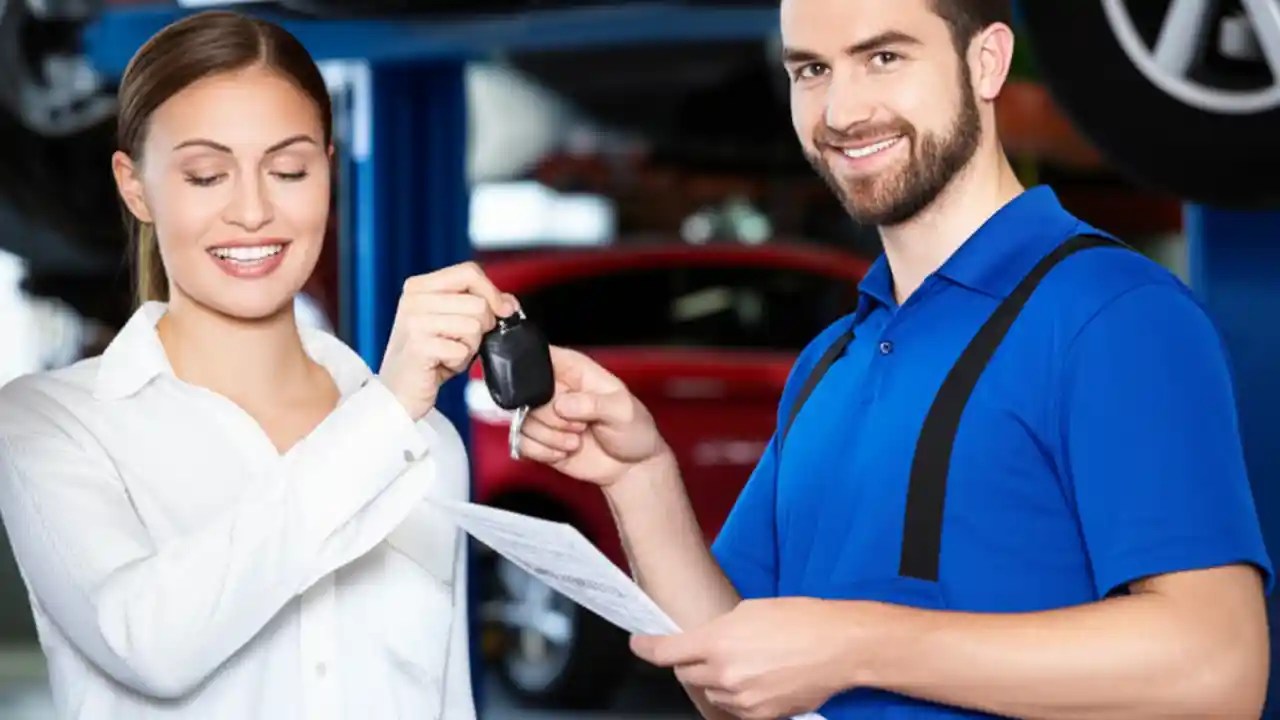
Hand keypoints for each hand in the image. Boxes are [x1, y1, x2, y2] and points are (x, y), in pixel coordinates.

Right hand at [379, 262, 515, 419]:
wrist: (399, 391)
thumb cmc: (428, 357)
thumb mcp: (453, 323)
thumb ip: (479, 304)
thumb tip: (508, 302)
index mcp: (419, 287)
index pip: (469, 272)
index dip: (492, 292)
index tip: (501, 310)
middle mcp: (414, 300)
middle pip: (478, 302)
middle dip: (481, 328)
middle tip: (459, 341)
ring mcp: (414, 322)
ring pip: (474, 325)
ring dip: (469, 346)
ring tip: (448, 353)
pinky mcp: (419, 346)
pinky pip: (462, 350)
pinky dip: (459, 362)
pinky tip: (441, 365)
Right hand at [515, 346, 669, 486]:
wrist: (631, 468)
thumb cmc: (633, 430)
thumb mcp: (623, 410)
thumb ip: (594, 403)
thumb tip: (561, 405)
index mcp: (574, 369)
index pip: (540, 355)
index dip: (536, 370)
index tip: (555, 395)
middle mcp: (554, 389)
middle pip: (526, 394)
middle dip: (551, 417)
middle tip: (579, 426)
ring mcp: (544, 415)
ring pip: (521, 420)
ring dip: (549, 437)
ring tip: (575, 441)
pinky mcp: (538, 439)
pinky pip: (521, 443)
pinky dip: (542, 452)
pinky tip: (562, 453)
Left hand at [630, 598, 872, 719]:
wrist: (840, 646)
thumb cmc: (801, 619)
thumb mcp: (750, 611)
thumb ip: (718, 630)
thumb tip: (703, 641)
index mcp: (718, 640)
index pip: (666, 651)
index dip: (646, 648)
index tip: (638, 644)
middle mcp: (724, 672)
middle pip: (685, 673)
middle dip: (689, 661)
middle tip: (708, 649)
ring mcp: (742, 698)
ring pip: (709, 692)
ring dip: (714, 679)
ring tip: (743, 662)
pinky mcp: (760, 716)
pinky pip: (732, 709)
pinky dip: (735, 696)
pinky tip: (755, 679)